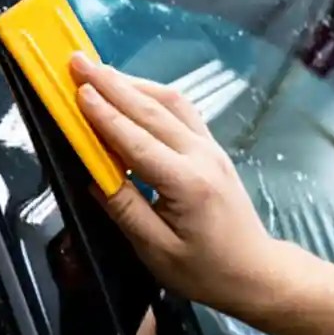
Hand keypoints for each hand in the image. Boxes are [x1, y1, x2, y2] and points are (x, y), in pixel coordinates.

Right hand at [71, 53, 286, 313]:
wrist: (255, 272)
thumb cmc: (205, 270)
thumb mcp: (156, 250)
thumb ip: (124, 209)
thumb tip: (93, 177)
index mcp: (187, 184)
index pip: (137, 140)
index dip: (104, 114)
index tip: (78, 90)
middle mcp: (201, 156)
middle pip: (152, 110)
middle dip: (112, 83)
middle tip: (77, 62)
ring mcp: (210, 147)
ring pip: (170, 102)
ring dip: (132, 83)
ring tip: (99, 71)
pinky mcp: (212, 148)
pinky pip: (181, 111)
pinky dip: (152, 95)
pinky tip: (133, 90)